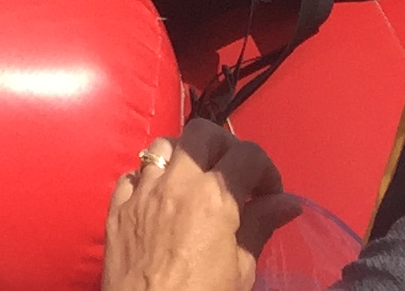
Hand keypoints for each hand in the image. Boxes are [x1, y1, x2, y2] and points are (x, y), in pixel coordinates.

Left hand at [100, 122, 299, 290]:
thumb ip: (261, 226)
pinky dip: (149, 178)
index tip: (270, 193)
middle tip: (235, 176)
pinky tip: (160, 198)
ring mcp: (142, 192)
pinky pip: (133, 174)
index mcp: (214, 197)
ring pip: (162, 145)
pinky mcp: (117, 207)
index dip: (266, 169)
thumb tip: (287, 202)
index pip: (248, 154)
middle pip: (202, 134)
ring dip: (184, 156)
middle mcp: (176, 183)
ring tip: (197, 182)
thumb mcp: (242, 270)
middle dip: (225, 147)